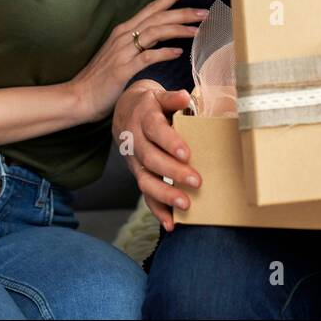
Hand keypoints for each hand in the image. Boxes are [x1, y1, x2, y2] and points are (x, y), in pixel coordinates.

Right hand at [68, 0, 207, 121]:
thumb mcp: (120, 56)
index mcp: (123, 31)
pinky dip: (163, 52)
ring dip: (178, 29)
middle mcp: (123, 36)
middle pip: (157, 17)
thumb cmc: (100, 80)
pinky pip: (147, 56)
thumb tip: (158, 42)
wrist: (79, 97)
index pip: (150, 8)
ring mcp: (122, 51)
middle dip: (182, 12)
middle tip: (205, 11)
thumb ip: (138, 46)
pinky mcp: (122, 69)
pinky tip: (178, 52)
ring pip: (155, 32)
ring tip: (198, 30)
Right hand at [112, 78, 199, 231]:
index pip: (155, 131)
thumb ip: (172, 99)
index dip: (170, 142)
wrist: (123, 111)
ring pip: (145, 180)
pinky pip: (145, 194)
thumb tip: (185, 96)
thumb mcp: (158, 96)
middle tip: (197, 181)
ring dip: (165, 194)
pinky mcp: (138, 174)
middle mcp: (135, 141)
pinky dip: (157, 210)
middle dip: (173, 172)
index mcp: (143, 118)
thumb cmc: (150, 105)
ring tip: (186, 204)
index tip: (187, 153)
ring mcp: (135, 161)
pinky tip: (170, 224)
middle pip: (151, 159)